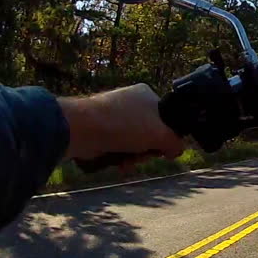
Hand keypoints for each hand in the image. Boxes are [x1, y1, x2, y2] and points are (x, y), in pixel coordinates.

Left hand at [60, 83, 184, 162]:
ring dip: (134, 157)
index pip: (167, 118)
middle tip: (143, 157)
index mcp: (147, 94)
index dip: (167, 136)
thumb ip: (175, 143)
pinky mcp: (101, 129)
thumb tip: (177, 151)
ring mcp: (115, 115)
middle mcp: (131, 102)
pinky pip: (119, 145)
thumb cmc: (124, 125)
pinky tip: (119, 163)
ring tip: (128, 163)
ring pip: (135, 142)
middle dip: (148, 151)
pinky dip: (121, 156)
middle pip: (151, 133)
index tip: (163, 150)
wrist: (81, 128)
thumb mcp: (159, 134)